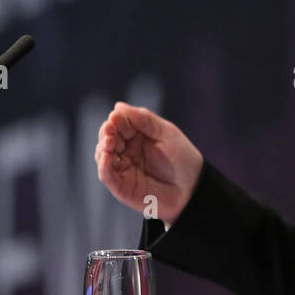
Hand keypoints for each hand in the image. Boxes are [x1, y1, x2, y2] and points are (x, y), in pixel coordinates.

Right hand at [94, 102, 203, 224]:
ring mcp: (122, 168)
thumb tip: (117, 106)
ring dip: (102, 146)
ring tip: (109, 140)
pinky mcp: (121, 186)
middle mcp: (126, 150)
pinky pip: (106, 174)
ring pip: (102, 154)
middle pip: (107, 137)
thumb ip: (143, 119)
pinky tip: (107, 155)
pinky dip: (103, 164)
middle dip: (107, 131)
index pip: (119, 123)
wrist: (192, 188)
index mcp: (136, 135)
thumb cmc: (182, 158)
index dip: (116, 119)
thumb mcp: (165, 132)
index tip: (116, 116)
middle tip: (111, 128)